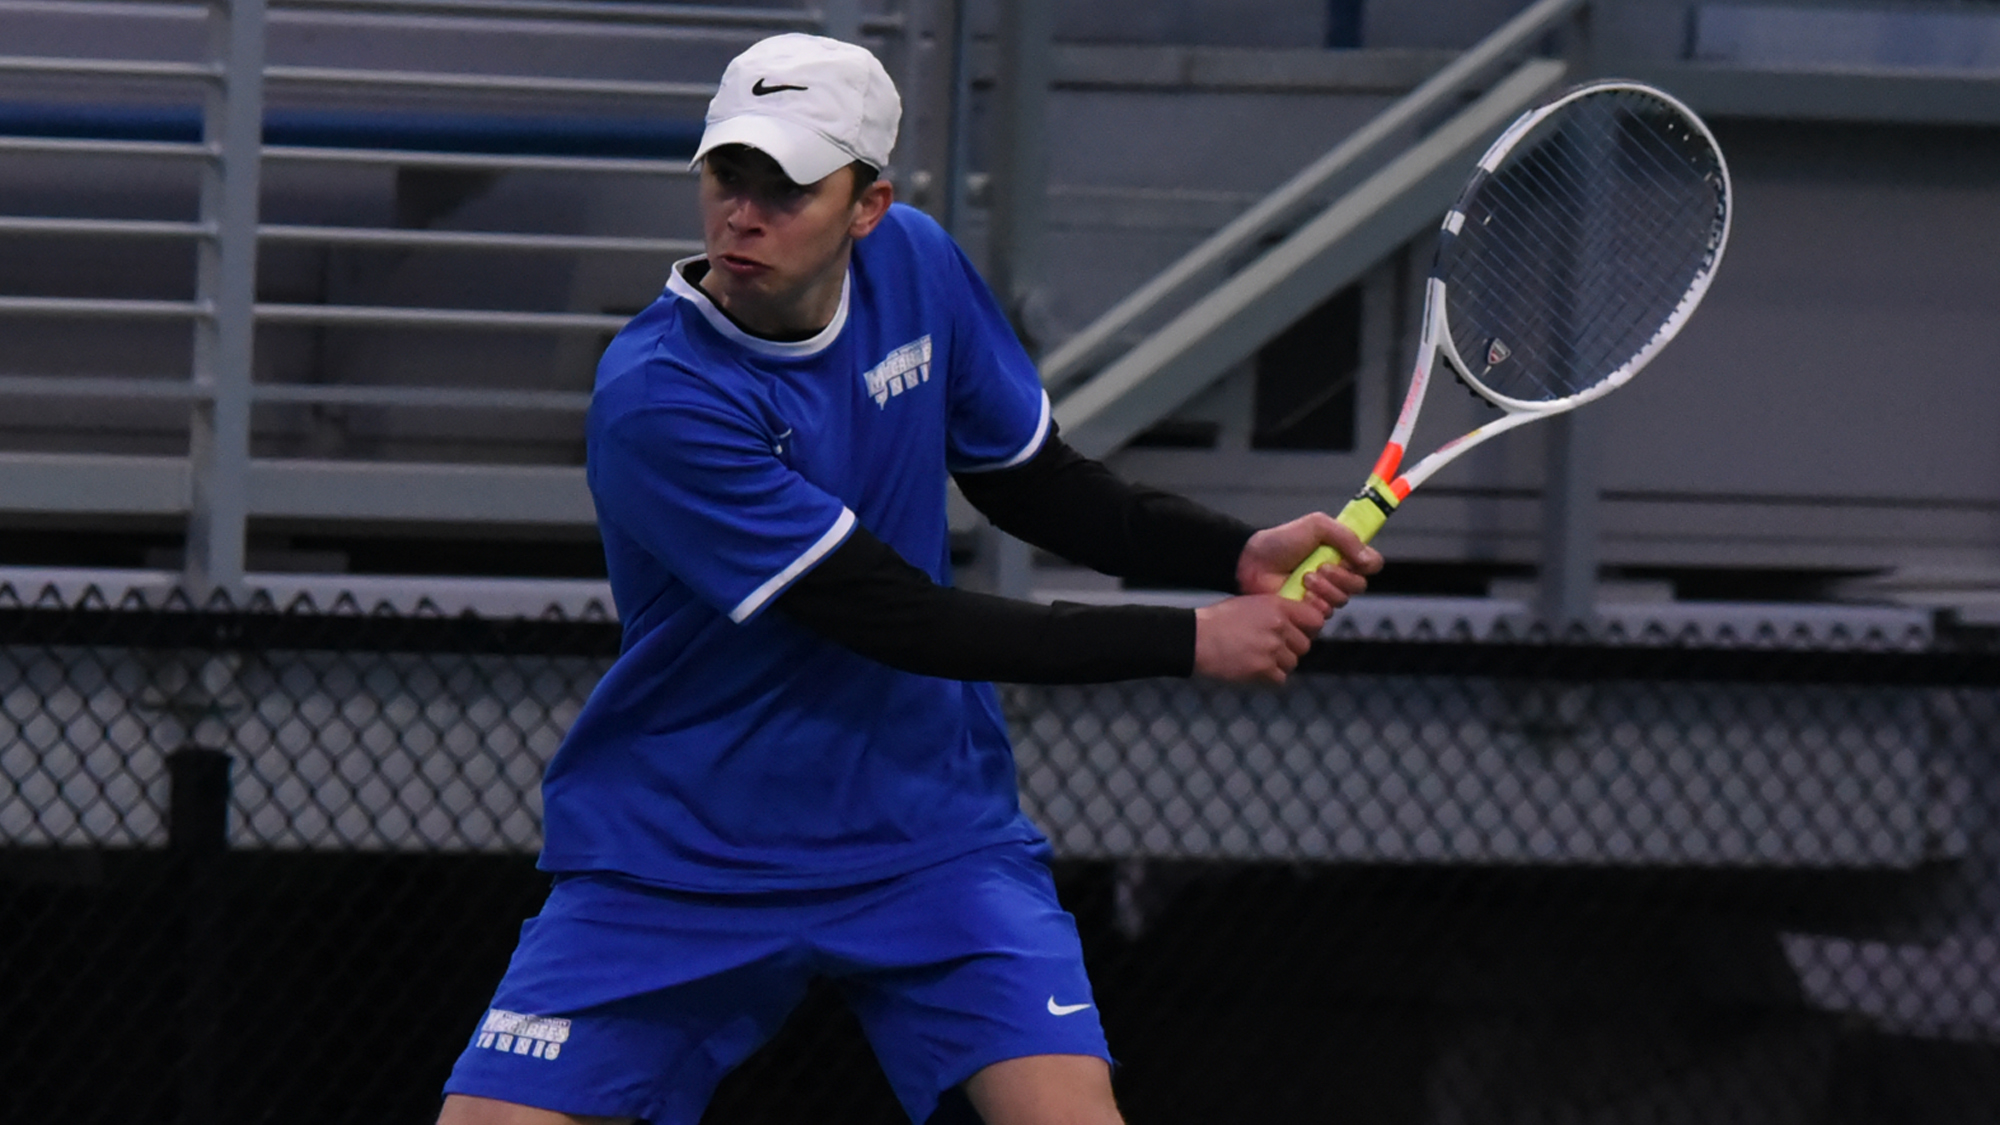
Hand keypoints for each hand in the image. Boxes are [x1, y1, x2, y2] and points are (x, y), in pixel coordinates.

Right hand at [1193, 594, 1327, 684]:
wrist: (1195, 638)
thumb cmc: (1217, 619)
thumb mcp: (1249, 604)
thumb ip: (1275, 611)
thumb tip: (1294, 621)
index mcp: (1277, 607)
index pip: (1315, 620)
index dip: (1309, 629)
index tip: (1300, 633)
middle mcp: (1279, 627)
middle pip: (1304, 645)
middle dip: (1291, 649)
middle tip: (1271, 649)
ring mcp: (1272, 649)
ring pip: (1292, 663)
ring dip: (1279, 664)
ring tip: (1258, 658)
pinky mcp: (1263, 669)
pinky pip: (1280, 678)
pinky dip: (1269, 678)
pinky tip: (1254, 670)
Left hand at [1236, 512, 1382, 611]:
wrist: (1251, 562)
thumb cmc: (1280, 542)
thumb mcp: (1316, 526)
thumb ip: (1346, 536)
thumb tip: (1369, 561)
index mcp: (1341, 554)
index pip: (1371, 565)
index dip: (1365, 564)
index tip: (1351, 559)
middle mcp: (1335, 576)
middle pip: (1358, 586)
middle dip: (1340, 577)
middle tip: (1318, 568)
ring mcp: (1322, 596)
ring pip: (1341, 601)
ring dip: (1325, 589)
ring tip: (1304, 578)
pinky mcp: (1308, 613)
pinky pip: (1324, 615)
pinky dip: (1313, 604)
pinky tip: (1299, 593)